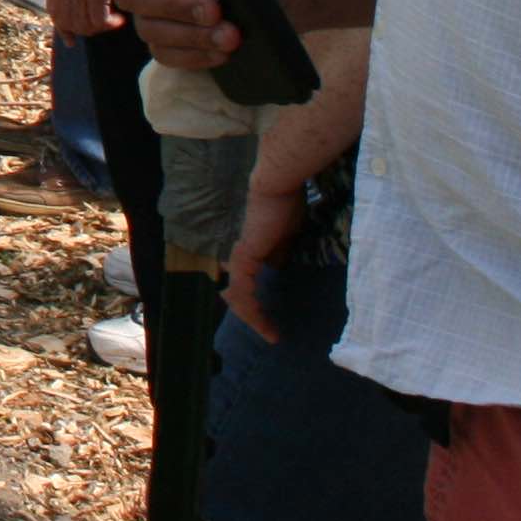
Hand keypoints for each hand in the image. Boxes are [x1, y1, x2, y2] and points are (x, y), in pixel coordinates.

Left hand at [43, 0, 120, 40]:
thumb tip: (61, 16)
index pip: (55, 13)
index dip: (63, 29)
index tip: (72, 39)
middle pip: (69, 23)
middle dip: (86, 30)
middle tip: (103, 25)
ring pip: (85, 25)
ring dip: (100, 28)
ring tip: (113, 21)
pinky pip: (100, 19)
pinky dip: (110, 24)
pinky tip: (120, 17)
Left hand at [224, 173, 305, 344]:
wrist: (278, 186)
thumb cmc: (286, 205)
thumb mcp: (286, 236)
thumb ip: (278, 253)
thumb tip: (277, 267)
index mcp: (247, 253)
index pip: (241, 285)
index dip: (252, 305)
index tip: (273, 322)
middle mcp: (237, 257)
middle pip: (235, 295)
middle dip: (251, 317)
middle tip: (271, 334)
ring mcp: (237, 257)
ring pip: (237, 297)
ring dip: (253, 318)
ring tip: (271, 335)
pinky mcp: (243, 257)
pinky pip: (242, 291)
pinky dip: (252, 309)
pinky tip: (265, 323)